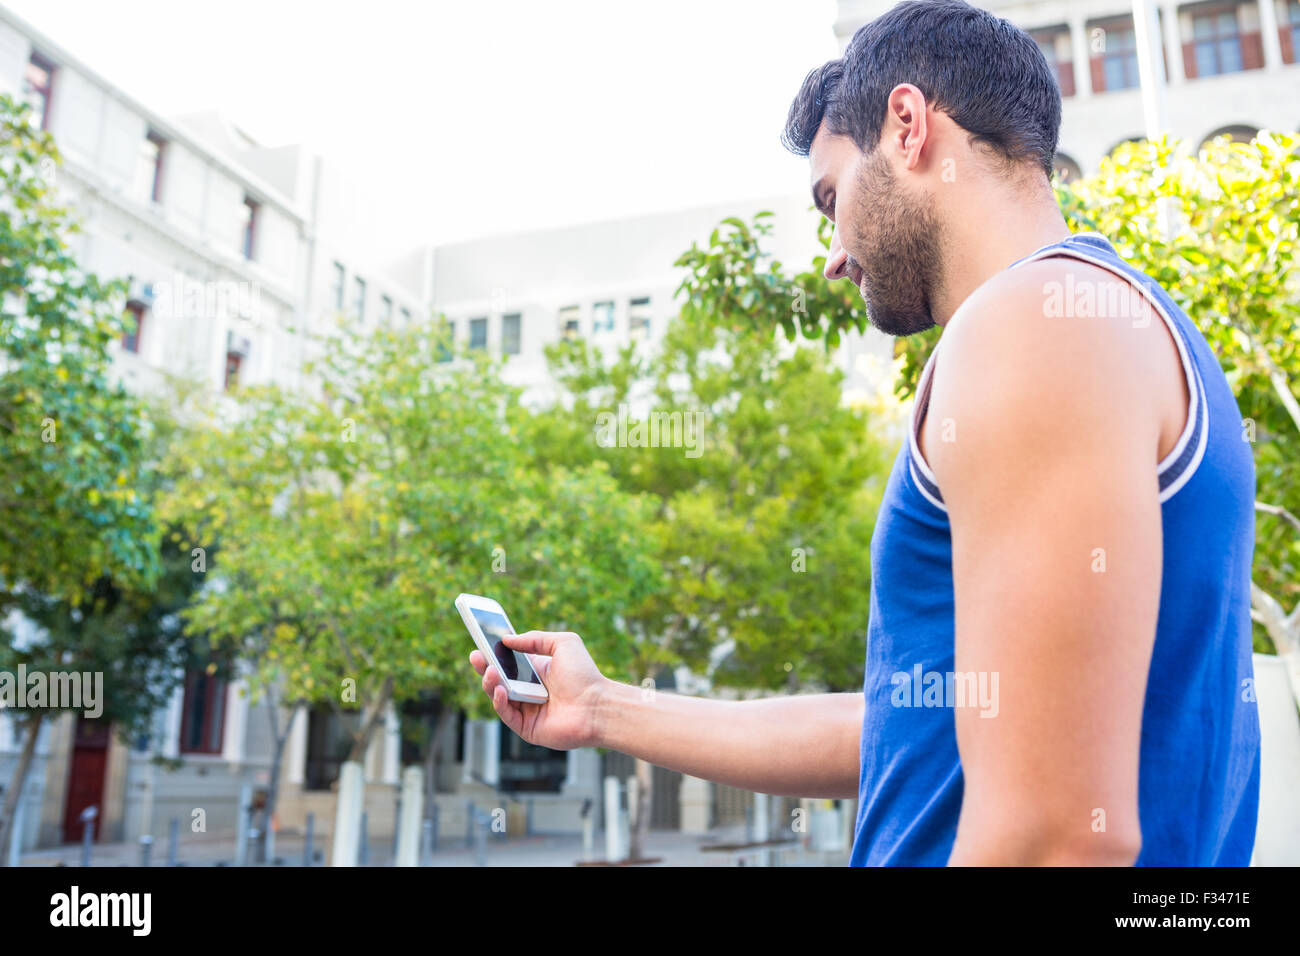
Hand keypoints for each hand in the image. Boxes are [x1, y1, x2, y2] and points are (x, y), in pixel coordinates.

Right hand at [469, 630, 607, 749]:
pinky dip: (499, 702)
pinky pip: (506, 715)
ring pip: (498, 697)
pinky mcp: (527, 728)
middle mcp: (530, 692)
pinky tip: (499, 689)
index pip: (509, 663)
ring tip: (490, 670)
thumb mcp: (562, 643)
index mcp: (537, 673)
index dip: (494, 655)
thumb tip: (508, 639)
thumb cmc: (584, 675)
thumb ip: (535, 638)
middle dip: (485, 668)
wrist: (597, 705)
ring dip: (490, 683)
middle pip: (498, 680)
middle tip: (476, 656)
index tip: (481, 643)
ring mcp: (527, 711)